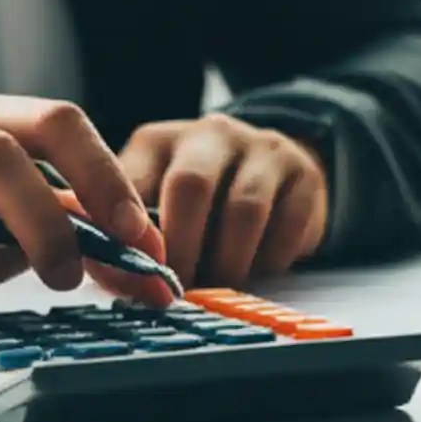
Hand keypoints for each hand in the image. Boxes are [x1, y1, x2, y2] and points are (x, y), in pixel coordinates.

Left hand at [119, 114, 327, 287]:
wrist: (270, 172)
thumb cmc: (198, 203)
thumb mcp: (154, 204)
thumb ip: (127, 235)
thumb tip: (116, 275)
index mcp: (158, 141)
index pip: (131, 182)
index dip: (131, 233)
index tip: (137, 273)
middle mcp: (210, 133)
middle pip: (190, 185)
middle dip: (183, 249)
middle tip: (181, 288)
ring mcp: (262, 148)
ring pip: (245, 210)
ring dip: (230, 261)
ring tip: (222, 282)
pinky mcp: (304, 173)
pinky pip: (288, 225)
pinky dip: (271, 260)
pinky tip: (258, 265)